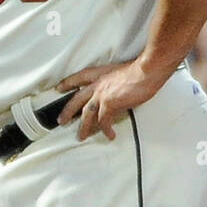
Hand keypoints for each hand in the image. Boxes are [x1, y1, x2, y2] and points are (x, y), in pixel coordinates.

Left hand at [55, 59, 170, 140]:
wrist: (146, 71)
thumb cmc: (139, 70)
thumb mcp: (120, 72)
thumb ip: (114, 82)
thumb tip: (116, 93)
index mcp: (99, 74)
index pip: (79, 78)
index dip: (68, 83)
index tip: (60, 88)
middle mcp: (97, 85)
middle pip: (76, 100)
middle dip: (68, 111)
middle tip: (61, 120)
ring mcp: (101, 95)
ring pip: (86, 114)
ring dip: (84, 127)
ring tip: (81, 136)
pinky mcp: (109, 105)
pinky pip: (104, 122)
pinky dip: (106, 130)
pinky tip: (109, 135)